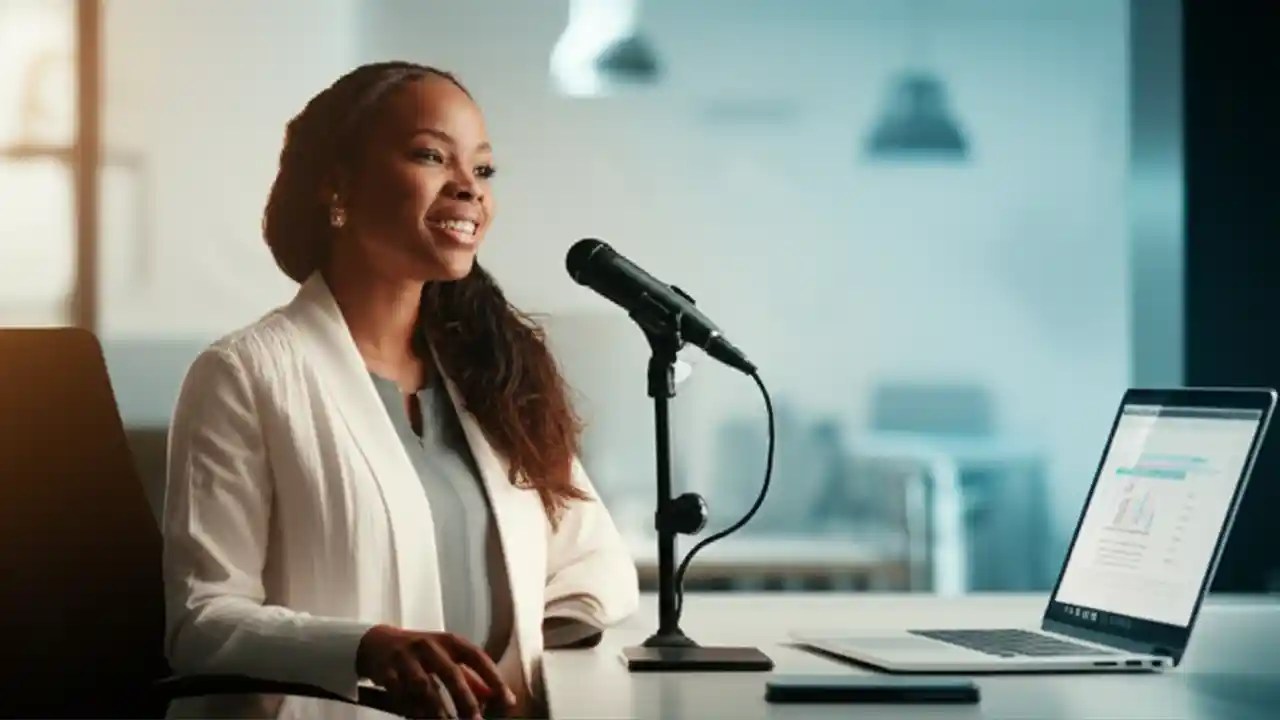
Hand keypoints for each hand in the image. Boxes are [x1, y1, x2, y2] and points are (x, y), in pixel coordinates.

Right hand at [356, 625, 514, 718]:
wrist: (377, 643)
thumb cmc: (419, 653)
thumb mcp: (446, 658)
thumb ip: (469, 677)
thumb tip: (493, 696)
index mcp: (449, 641)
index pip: (476, 656)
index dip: (493, 677)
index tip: (506, 699)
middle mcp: (429, 645)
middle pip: (450, 673)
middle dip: (465, 699)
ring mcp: (406, 656)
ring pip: (423, 686)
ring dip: (436, 709)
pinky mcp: (386, 670)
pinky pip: (399, 692)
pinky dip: (410, 707)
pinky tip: (418, 717)